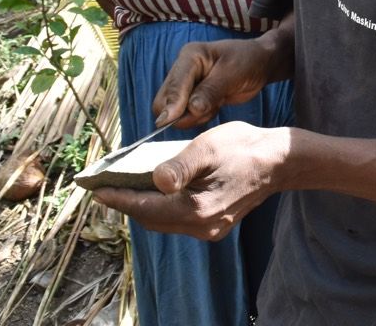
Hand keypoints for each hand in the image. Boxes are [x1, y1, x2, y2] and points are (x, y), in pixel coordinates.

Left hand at [93, 122, 290, 239]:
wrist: (280, 162)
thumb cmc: (244, 147)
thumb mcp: (209, 147)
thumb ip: (179, 165)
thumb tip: (154, 180)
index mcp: (196, 208)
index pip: (145, 206)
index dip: (117, 197)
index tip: (95, 189)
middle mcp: (201, 226)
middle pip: (151, 218)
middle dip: (127, 202)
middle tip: (106, 186)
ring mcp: (209, 229)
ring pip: (164, 221)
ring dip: (144, 205)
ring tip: (126, 187)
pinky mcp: (215, 225)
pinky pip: (178, 220)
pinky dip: (163, 206)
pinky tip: (158, 190)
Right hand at [153, 17, 292, 128]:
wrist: (260, 64)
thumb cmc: (248, 61)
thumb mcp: (231, 75)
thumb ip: (210, 92)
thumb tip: (190, 109)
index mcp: (189, 56)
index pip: (172, 86)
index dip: (172, 105)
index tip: (171, 121)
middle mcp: (182, 70)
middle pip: (164, 102)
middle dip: (185, 113)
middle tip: (210, 109)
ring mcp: (186, 85)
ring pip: (175, 113)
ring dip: (195, 115)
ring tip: (218, 102)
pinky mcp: (192, 97)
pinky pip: (187, 116)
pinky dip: (201, 116)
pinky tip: (217, 104)